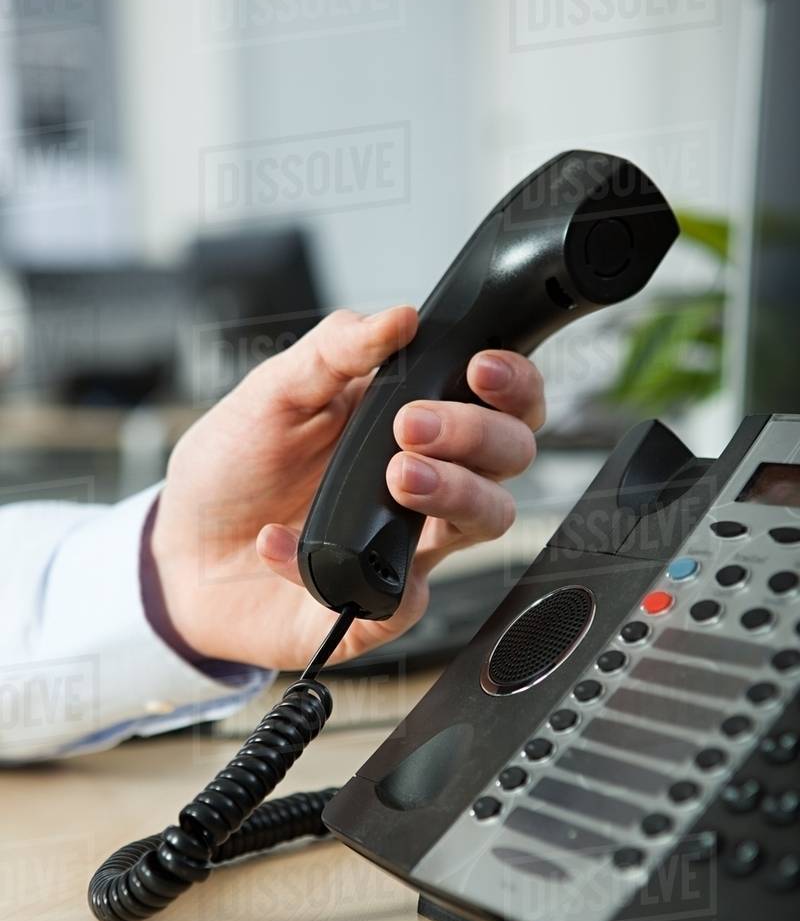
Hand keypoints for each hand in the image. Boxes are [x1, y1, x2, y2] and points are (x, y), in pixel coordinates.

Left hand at [151, 307, 544, 668]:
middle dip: (479, 434)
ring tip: (396, 477)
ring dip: (454, 491)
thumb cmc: (233, 472)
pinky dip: (337, 564)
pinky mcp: (378, 602)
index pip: (498, 399)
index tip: (478, 371)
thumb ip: (333, 352)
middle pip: (512, 457)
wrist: (182, 553)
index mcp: (408, 422)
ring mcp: (409, 544)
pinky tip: (281, 543)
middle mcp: (425, 482)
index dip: (512, 384)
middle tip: (414, 427)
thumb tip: (399, 317)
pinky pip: (399, 597)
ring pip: (489, 521)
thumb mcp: (270, 394)